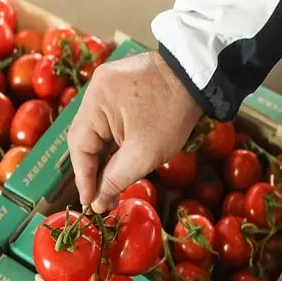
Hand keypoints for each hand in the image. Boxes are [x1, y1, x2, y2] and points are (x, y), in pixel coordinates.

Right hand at [67, 50, 201, 212]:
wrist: (201, 75)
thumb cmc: (174, 112)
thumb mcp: (144, 153)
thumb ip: (116, 179)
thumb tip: (97, 202)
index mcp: (96, 101)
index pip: (79, 148)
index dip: (83, 179)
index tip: (89, 205)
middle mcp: (95, 90)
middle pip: (85, 139)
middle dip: (93, 172)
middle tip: (102, 200)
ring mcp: (107, 87)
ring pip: (97, 132)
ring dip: (103, 159)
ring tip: (111, 187)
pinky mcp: (120, 88)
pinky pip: (108, 121)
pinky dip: (112, 144)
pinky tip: (118, 163)